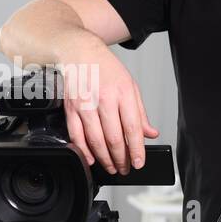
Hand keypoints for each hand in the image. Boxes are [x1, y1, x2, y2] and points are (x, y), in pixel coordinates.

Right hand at [58, 37, 157, 174]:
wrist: (79, 52)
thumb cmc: (106, 68)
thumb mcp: (130, 85)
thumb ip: (140, 112)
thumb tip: (150, 133)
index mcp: (123, 93)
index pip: (133, 128)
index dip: (137, 149)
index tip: (139, 162)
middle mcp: (104, 99)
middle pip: (114, 138)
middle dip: (121, 159)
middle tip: (125, 168)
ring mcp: (85, 104)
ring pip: (96, 140)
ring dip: (105, 159)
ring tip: (112, 167)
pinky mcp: (71, 108)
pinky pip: (76, 135)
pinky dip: (84, 151)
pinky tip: (91, 158)